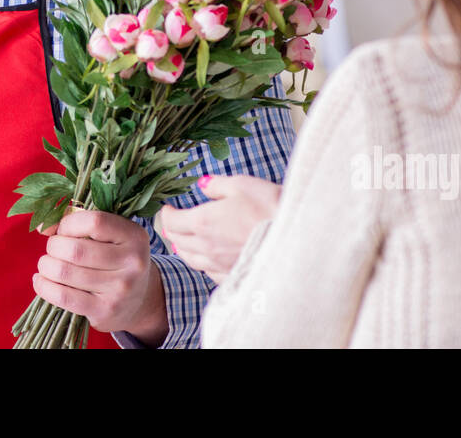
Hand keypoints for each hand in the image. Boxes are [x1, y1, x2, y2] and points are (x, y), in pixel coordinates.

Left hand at [32, 208, 164, 340]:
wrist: (138, 301)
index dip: (69, 224)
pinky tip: (41, 280)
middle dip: (54, 246)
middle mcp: (132, 263)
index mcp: (135, 236)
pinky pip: (63, 296)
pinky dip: (44, 286)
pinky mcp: (104, 311)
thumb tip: (44, 226)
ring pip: (65, 272)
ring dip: (46, 266)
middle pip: (76, 250)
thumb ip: (79, 223)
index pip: (94, 222)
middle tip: (53, 249)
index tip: (63, 230)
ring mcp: (119, 290)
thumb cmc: (116, 259)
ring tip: (47, 264)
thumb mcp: (110, 236)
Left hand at [156, 175, 281, 283]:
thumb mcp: (241, 184)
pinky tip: (207, 258)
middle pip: (176, 241)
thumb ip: (216, 185)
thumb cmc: (268, 208)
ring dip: (183, 248)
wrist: (295, 240)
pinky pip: (208, 271)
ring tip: (183, 241)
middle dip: (171, 230)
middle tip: (173, 222)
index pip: (171, 222)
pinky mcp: (232, 276)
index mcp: (202, 222)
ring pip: (190, 259)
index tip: (167, 208)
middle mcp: (206, 247)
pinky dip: (202, 263)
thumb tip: (201, 185)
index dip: (165, 214)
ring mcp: (218, 265)